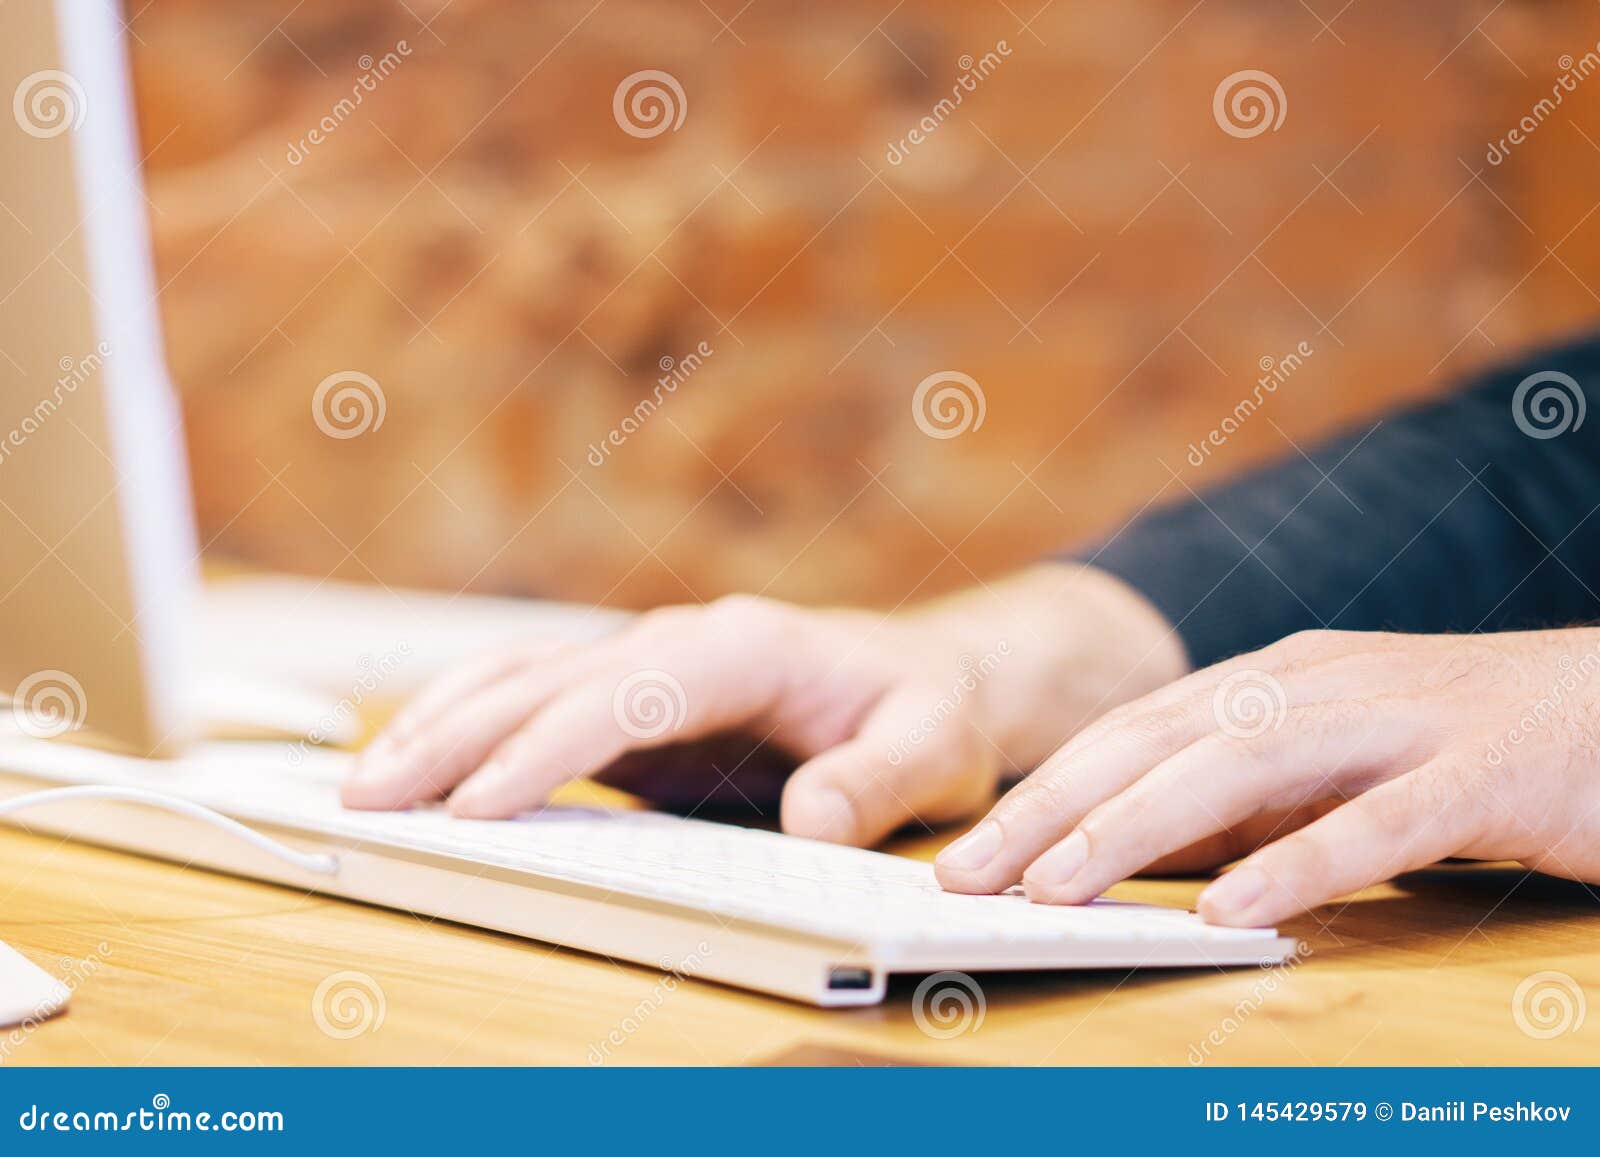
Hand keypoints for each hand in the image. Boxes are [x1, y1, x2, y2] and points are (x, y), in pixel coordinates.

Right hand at [342, 563, 1187, 845]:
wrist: (924, 676)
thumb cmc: (927, 711)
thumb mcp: (934, 747)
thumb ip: (879, 781)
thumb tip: (811, 822)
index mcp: (745, 645)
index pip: (627, 693)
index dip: (548, 749)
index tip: (479, 805)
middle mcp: (681, 640)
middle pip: (551, 680)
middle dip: (458, 739)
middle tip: (374, 800)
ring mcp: (649, 660)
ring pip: (523, 676)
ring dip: (441, 724)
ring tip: (365, 784)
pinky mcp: (632, 694)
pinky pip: (533, 695)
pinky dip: (466, 720)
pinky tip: (417, 757)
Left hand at [935, 628, 1599, 924]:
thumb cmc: (1467, 745)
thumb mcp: (1336, 763)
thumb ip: (1249, 799)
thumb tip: (1143, 854)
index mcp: (1276, 681)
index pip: (1133, 731)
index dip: (1043, 788)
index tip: (968, 849)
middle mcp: (1318, 686)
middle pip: (1160, 740)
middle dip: (1054, 807)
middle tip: (970, 873)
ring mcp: (1398, 722)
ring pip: (1242, 767)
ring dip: (1138, 828)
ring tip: (1057, 886)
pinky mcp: (1478, 773)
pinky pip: (1375, 823)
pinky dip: (1297, 863)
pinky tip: (1229, 912)